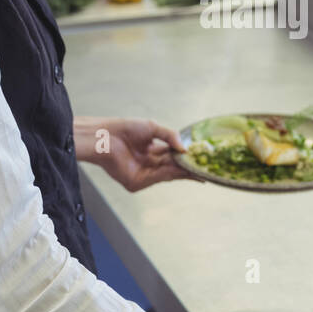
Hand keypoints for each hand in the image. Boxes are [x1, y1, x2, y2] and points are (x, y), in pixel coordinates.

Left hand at [74, 117, 197, 190]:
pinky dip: (172, 174)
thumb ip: (170, 137)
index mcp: (151, 151)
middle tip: (207, 168)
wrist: (105, 136)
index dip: (188, 159)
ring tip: (200, 169)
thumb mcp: (153, 128)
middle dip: (189, 167)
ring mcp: (143, 174)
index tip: (203, 159)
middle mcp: (149, 164)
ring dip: (184, 172)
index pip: (173, 157)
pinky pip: (158, 178)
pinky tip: (184, 171)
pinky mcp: (136, 182)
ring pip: (168, 174)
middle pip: (173, 168)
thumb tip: (185, 149)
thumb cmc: (125, 129)